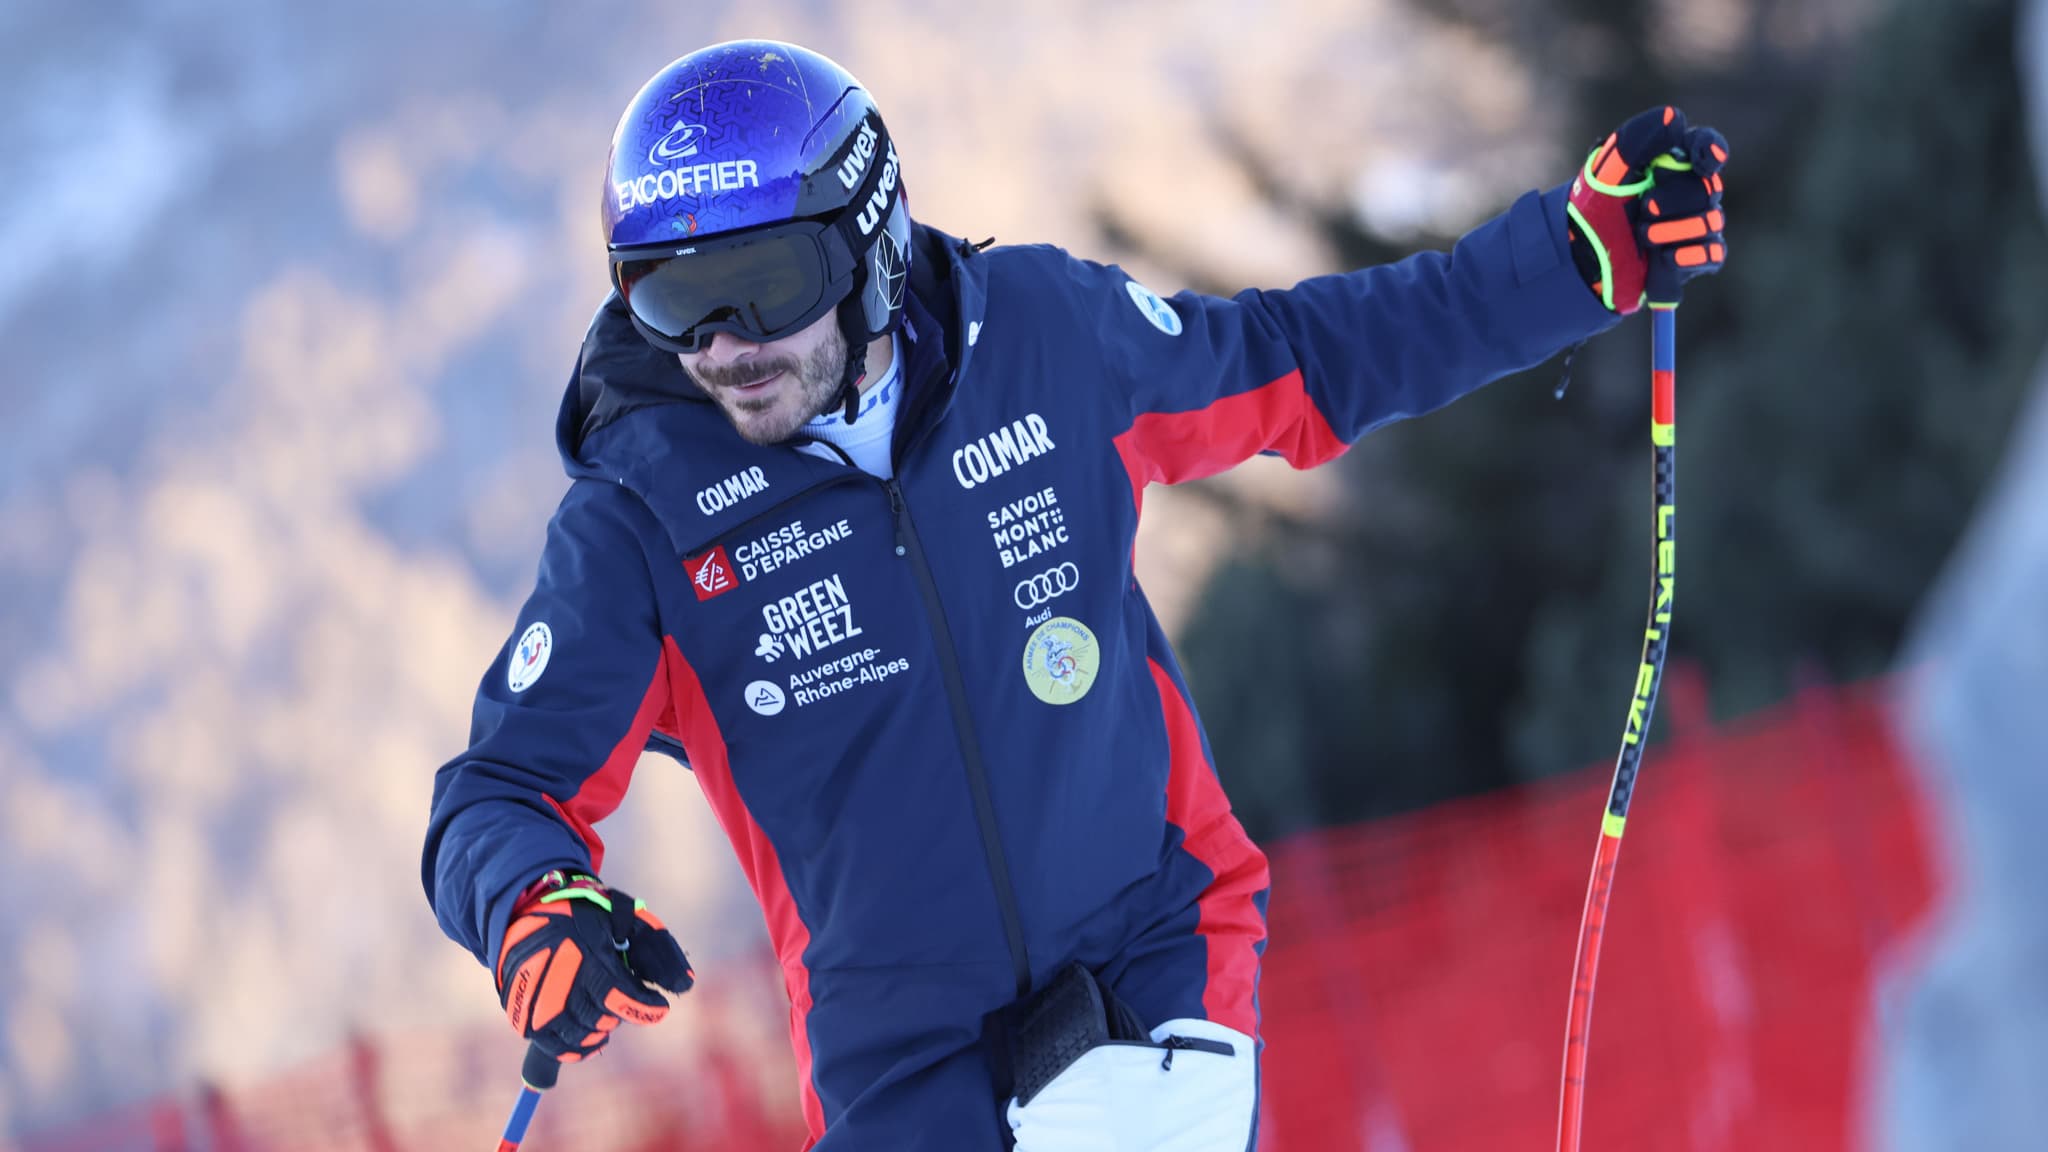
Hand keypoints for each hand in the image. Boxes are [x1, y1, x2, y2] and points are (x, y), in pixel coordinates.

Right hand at [496, 871, 693, 1070]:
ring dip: (600, 1028)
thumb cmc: (589, 920)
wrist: (530, 915)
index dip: (646, 1008)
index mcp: (586, 953)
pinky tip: (588, 1033)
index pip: (621, 996)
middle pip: (603, 1019)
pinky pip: (558, 1049)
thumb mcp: (629, 922)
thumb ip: (659, 952)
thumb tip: (685, 986)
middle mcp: (558, 981)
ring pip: (582, 1037)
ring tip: (600, 1006)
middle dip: (618, 1010)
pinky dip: (577, 1046)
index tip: (659, 1008)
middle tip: (617, 993)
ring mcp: (537, 1003)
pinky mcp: (524, 1018)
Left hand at [1567, 105, 1728, 311]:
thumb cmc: (1594, 209)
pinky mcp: (1692, 258)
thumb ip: (1636, 139)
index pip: (1704, 146)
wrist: (1579, 257)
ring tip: (1641, 233)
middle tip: (1646, 206)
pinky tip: (1662, 256)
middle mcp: (1687, 191)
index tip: (1705, 160)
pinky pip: (1711, 253)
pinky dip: (1687, 255)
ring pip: (1710, 221)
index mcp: (1669, 162)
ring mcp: (1693, 225)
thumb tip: (1674, 118)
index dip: (1711, 149)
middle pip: (1708, 188)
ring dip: (1671, 228)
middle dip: (1676, 198)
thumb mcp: (1607, 170)